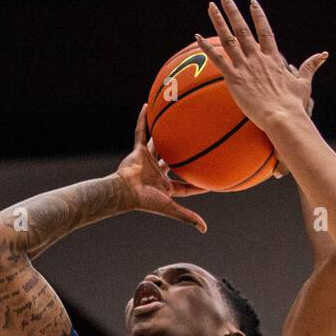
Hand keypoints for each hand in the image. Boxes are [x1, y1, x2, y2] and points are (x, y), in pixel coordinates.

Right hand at [115, 106, 206, 232]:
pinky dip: (142, 120)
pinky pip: (140, 132)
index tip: (210, 177)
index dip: (197, 183)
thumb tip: (204, 230)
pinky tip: (146, 106)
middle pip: (173, 163)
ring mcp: (147, 161)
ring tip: (173, 121)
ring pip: (159, 145)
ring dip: (164, 134)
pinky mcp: (137, 151)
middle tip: (195, 145)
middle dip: (182, 157)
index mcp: (165, 188)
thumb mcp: (171, 208)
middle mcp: (157, 174)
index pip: (185, 186)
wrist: (125, 191)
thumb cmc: (145, 201)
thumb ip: (187, 217)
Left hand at [197, 0, 326, 133]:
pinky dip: (207, 48)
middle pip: (243, 29)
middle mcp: (257, 58)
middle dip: (234, 12)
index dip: (258, 16)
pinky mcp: (235, 79)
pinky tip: (198, 36)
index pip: (264, 31)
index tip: (252, 3)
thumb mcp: (303, 83)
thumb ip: (310, 67)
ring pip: (229, 39)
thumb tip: (323, 55)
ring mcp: (245, 67)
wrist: (282, 116)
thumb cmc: (293, 105)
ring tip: (211, 7)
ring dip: (219, 21)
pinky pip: (218, 60)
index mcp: (272, 58)